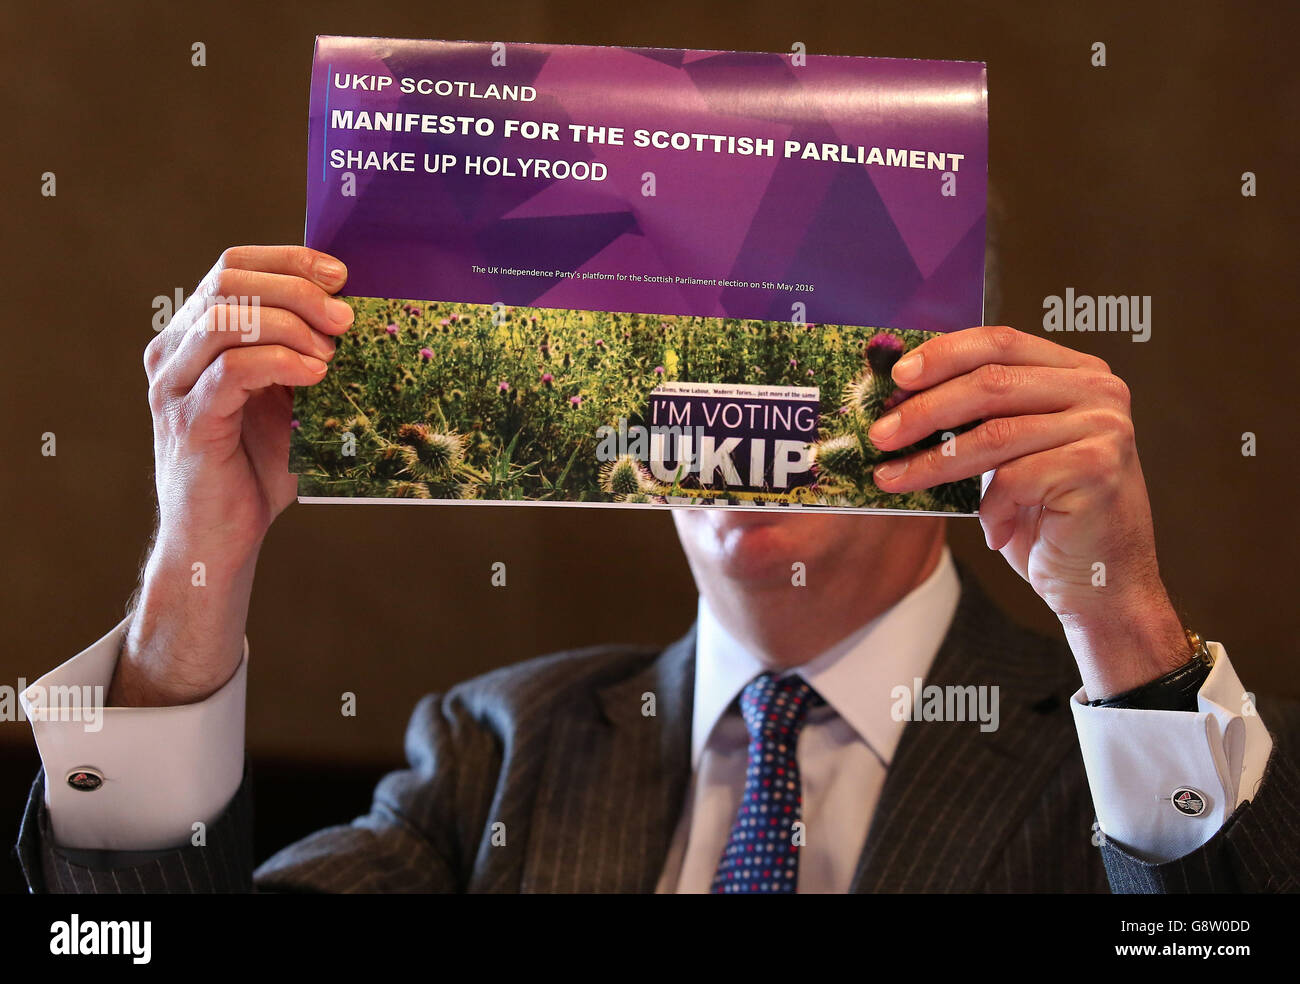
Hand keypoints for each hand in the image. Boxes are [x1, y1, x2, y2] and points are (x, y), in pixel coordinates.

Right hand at [111, 246, 352, 705]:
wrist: (222, 536)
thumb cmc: (258, 467)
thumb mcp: (292, 399)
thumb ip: (310, 356)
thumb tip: (364, 318)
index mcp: (195, 334)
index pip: (233, 266)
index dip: (289, 259)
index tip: (341, 274)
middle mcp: (174, 351)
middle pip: (229, 283)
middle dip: (297, 289)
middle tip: (346, 317)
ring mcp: (175, 385)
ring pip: (226, 319)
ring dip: (291, 325)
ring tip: (334, 350)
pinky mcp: (189, 421)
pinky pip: (231, 371)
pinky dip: (280, 362)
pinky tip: (315, 374)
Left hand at [866, 325, 1189, 698]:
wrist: (1102, 583)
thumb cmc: (1047, 518)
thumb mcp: (1010, 456)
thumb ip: (978, 419)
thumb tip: (898, 403)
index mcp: (1076, 372)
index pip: (1001, 342)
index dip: (944, 355)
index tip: (895, 376)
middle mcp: (1098, 390)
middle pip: (991, 383)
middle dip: (924, 410)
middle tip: (880, 435)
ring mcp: (1103, 428)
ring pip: (994, 435)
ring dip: (932, 462)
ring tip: (891, 479)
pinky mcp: (1096, 468)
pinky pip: (1015, 479)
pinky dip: (990, 509)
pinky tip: (991, 531)